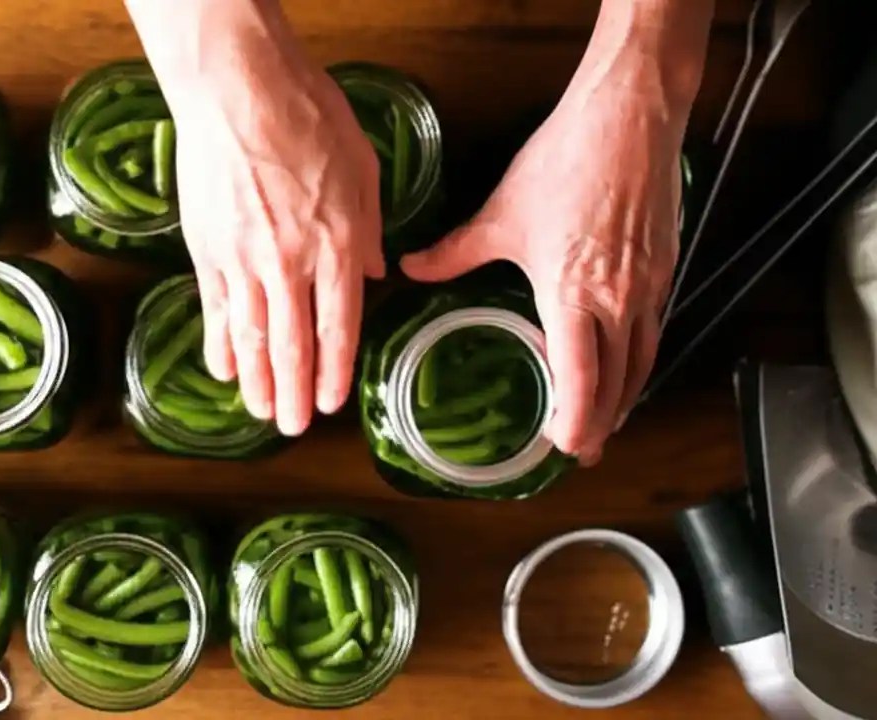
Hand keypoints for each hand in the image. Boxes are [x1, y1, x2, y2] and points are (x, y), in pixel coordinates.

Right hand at [168, 57, 383, 435]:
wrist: (237, 89)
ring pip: (250, 337)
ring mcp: (242, 260)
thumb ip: (371, 228)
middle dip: (296, 394)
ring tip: (261, 412)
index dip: (336, 372)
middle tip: (296, 427)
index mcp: (337, 245)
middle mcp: (289, 264)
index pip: (339, 327)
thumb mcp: (363, 168)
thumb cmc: (306, 114)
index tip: (334, 402)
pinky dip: (218, 344)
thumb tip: (376, 274)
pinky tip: (222, 369)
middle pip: (292, 345)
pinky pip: (213, 309)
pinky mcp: (206, 248)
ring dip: (257, 382)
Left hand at [401, 66, 685, 464]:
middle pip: (619, 383)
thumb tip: (410, 268)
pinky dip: (640, 359)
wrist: (631, 118)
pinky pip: (655, 330)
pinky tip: (626, 364)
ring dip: (626, 397)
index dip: (575, 420)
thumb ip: (454, 253)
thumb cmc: (567, 163)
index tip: (563, 447)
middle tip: (582, 450)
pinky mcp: (665, 267)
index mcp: (575, 295)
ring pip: (644, 361)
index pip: (581, 379)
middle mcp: (619, 301)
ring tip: (607, 421)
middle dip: (601, 423)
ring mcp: (649, 286)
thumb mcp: (500, 214)